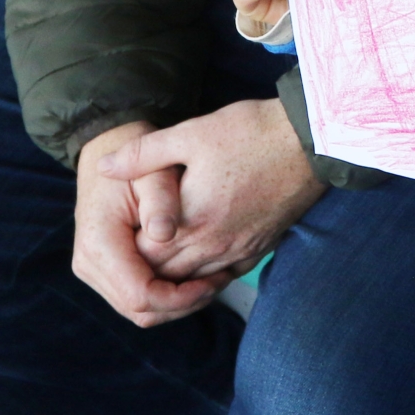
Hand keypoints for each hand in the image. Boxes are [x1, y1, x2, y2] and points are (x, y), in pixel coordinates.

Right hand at [73, 120, 224, 327]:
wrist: (110, 150)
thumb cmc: (138, 159)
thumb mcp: (154, 170)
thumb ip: (160, 201)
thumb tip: (163, 235)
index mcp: (98, 242)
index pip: (139, 294)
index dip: (179, 298)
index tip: (212, 280)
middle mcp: (88, 263)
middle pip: (138, 310)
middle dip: (182, 304)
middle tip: (219, 282)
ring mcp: (92, 269)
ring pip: (137, 310)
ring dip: (176, 302)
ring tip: (210, 280)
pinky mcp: (103, 269)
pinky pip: (136, 296)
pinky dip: (165, 294)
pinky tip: (193, 276)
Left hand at [99, 99, 324, 283]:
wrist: (310, 140)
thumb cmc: (251, 132)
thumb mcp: (192, 133)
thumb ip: (144, 154)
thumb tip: (104, 167)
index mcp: (191, 221)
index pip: (144, 254)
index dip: (127, 245)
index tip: (122, 225)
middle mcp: (214, 246)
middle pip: (167, 274)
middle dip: (147, 265)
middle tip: (134, 245)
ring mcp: (240, 251)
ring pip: (195, 281)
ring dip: (175, 274)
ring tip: (162, 254)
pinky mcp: (260, 248)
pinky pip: (225, 276)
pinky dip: (207, 274)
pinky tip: (201, 259)